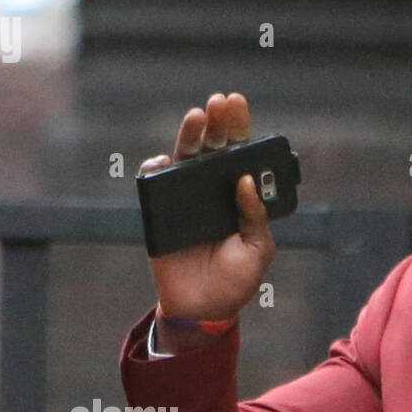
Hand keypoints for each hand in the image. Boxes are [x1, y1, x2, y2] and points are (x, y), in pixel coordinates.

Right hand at [136, 91, 275, 326]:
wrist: (205, 309)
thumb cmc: (236, 280)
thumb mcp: (257, 249)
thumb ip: (255, 216)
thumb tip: (246, 180)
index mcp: (237, 196)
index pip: (238, 154)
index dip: (238, 128)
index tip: (238, 102)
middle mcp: (210, 191)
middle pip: (212, 148)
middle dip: (217, 123)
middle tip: (220, 102)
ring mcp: (183, 198)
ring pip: (184, 159)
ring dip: (189, 135)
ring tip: (198, 116)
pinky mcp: (159, 212)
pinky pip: (154, 184)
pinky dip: (156, 168)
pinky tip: (166, 159)